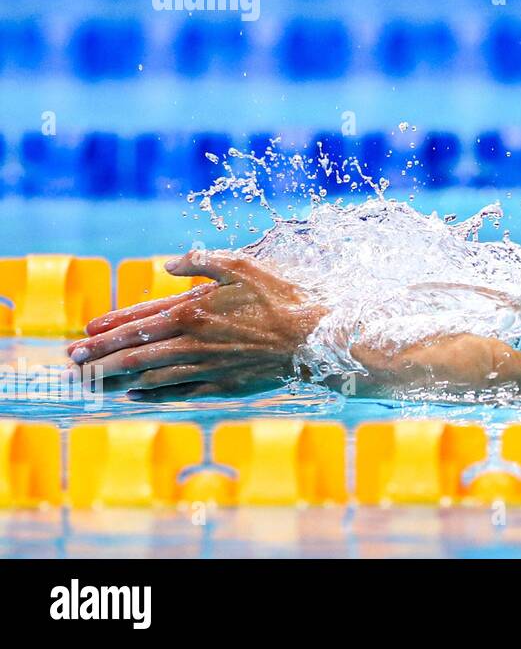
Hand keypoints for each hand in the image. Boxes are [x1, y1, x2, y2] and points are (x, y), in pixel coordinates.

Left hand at [69, 250, 326, 400]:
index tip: (83, 334)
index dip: (108, 328)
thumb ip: (202, 262)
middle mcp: (191, 341)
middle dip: (99, 358)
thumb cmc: (280, 299)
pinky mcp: (220, 386)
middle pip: (134, 353)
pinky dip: (150, 394)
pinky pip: (176, 392)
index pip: (138, 321)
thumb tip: (169, 264)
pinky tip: (134, 394)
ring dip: (115, 379)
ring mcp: (204, 367)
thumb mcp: (242, 266)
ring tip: (91, 383)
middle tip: (72, 362)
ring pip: (148, 376)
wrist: (311, 340)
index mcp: (193, 310)